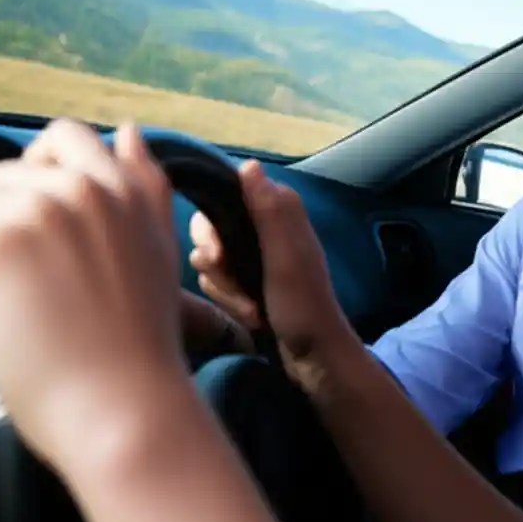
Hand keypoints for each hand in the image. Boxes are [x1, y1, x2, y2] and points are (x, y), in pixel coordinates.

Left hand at [0, 120, 186, 469]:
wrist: (124, 407)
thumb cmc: (138, 344)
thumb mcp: (158, 254)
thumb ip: (145, 188)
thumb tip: (128, 129)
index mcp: (122, 189)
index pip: (62, 139)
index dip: (39, 172)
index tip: (34, 227)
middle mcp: (81, 188)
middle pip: (3, 176)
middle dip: (2, 223)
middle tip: (26, 285)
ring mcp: (35, 211)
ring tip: (15, 302)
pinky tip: (1, 310)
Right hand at [188, 159, 356, 385]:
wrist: (313, 357)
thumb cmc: (302, 306)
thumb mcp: (286, 257)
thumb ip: (268, 211)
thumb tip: (248, 163)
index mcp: (280, 211)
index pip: (221, 196)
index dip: (210, 229)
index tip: (217, 256)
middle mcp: (267, 226)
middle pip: (208, 229)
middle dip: (216, 265)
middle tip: (231, 284)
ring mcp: (255, 254)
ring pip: (210, 260)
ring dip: (226, 290)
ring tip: (251, 310)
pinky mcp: (248, 280)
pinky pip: (217, 282)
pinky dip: (229, 301)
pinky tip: (250, 317)